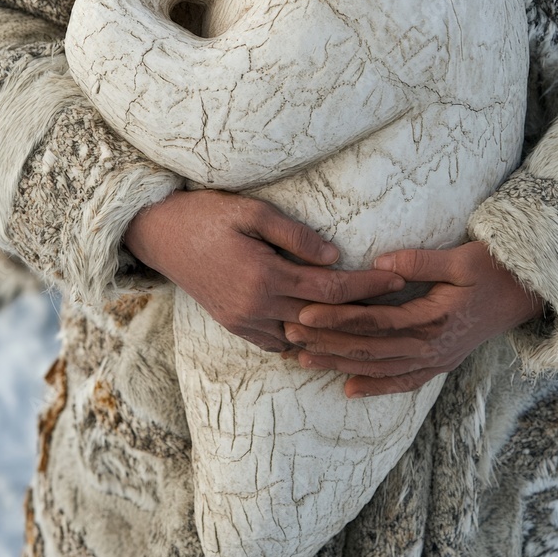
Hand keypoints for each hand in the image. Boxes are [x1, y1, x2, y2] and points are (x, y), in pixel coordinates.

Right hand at [125, 190, 405, 351]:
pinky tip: (327, 335)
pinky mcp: (235, 327)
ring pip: (303, 340)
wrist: (159, 234)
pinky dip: (305, 342)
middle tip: (398, 308)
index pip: (330, 290)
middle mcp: (255, 308)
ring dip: (336, 334)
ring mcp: (243, 323)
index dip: (367, 286)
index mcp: (264, 277)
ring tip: (372, 325)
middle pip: (323, 319)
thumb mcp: (252, 211)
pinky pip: (279, 345)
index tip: (398, 279)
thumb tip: (334, 255)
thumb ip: (295, 234)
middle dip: (362, 314)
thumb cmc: (207, 215)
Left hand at [283, 241, 543, 395]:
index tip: (304, 311)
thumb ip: (421, 260)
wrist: (525, 295)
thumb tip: (383, 260)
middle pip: (369, 347)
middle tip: (288, 335)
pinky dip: (375, 387)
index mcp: (433, 318)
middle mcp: (431, 346)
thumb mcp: (461, 258)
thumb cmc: (492, 270)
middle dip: (326, 342)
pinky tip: (347, 389)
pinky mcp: (439, 364)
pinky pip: (403, 382)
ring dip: (339, 364)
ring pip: (379, 367)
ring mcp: (435, 359)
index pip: (374, 320)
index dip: (338, 317)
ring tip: (302, 359)